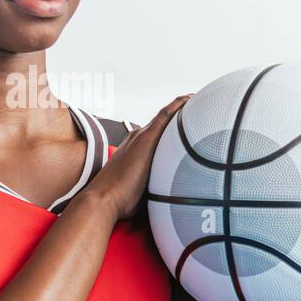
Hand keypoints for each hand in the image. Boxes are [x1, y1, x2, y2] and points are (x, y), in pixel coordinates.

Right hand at [87, 94, 193, 221]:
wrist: (103, 199)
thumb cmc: (119, 201)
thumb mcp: (139, 191)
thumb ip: (153, 186)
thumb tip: (170, 196)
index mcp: (132, 149)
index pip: (155, 135)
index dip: (168, 128)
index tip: (180, 125)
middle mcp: (136, 138)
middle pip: (161, 124)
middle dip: (177, 117)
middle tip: (195, 110)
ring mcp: (141, 137)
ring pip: (165, 117)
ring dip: (180, 109)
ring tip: (196, 101)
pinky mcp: (147, 138)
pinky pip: (166, 115)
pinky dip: (178, 105)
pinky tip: (190, 98)